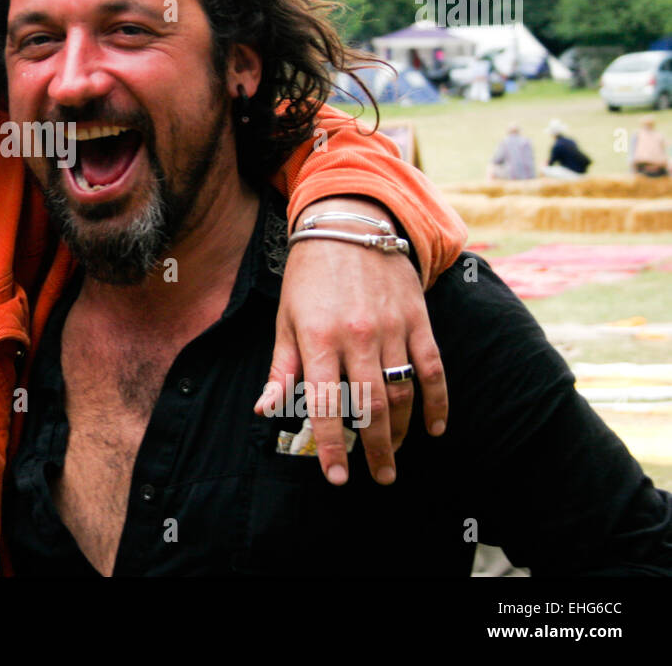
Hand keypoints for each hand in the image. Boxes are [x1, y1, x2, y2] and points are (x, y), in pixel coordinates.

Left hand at [253, 197, 447, 485]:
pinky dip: (438, 401)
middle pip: (371, 406)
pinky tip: (434, 428)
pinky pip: (433, 368)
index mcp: (318, 339)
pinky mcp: (418, 319)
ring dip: (403, 432)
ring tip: (396, 456)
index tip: (337, 477)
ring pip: (403, 391)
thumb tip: (265, 410)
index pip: (324, 404)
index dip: (332, 445)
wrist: (348, 225)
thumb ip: (280, 368)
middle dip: (375, 449)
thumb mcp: (285, 319)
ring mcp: (392, 328)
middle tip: (379, 477)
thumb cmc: (308, 277)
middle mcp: (357, 336)